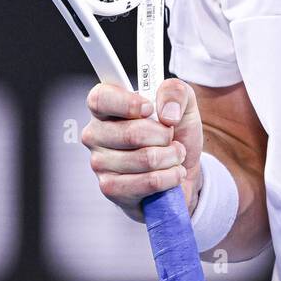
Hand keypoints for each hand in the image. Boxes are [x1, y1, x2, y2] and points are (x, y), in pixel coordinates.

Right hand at [82, 78, 203, 221]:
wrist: (182, 168)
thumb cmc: (175, 133)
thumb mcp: (183, 103)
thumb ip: (175, 92)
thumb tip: (167, 113)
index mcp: (107, 107)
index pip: (100, 98)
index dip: (127, 103)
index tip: (150, 109)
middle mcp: (96, 134)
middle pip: (132, 133)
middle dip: (164, 136)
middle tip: (171, 137)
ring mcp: (100, 163)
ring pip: (145, 159)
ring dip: (172, 157)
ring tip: (174, 155)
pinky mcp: (111, 188)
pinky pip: (148, 182)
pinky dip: (170, 177)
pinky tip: (172, 173)